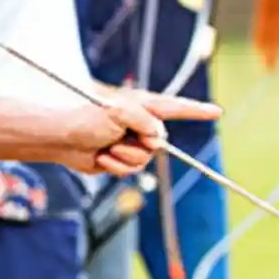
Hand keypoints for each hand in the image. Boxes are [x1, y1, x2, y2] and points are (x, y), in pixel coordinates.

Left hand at [55, 90, 221, 176]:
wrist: (62, 140)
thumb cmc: (86, 120)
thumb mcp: (118, 113)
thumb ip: (145, 122)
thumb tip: (158, 139)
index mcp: (141, 107)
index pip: (175, 108)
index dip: (196, 111)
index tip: (216, 112)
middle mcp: (139, 125)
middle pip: (160, 142)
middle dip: (139, 145)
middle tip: (117, 136)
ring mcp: (131, 143)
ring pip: (145, 160)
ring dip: (124, 156)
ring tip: (106, 147)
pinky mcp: (121, 160)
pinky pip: (131, 171)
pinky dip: (115, 166)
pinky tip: (101, 157)